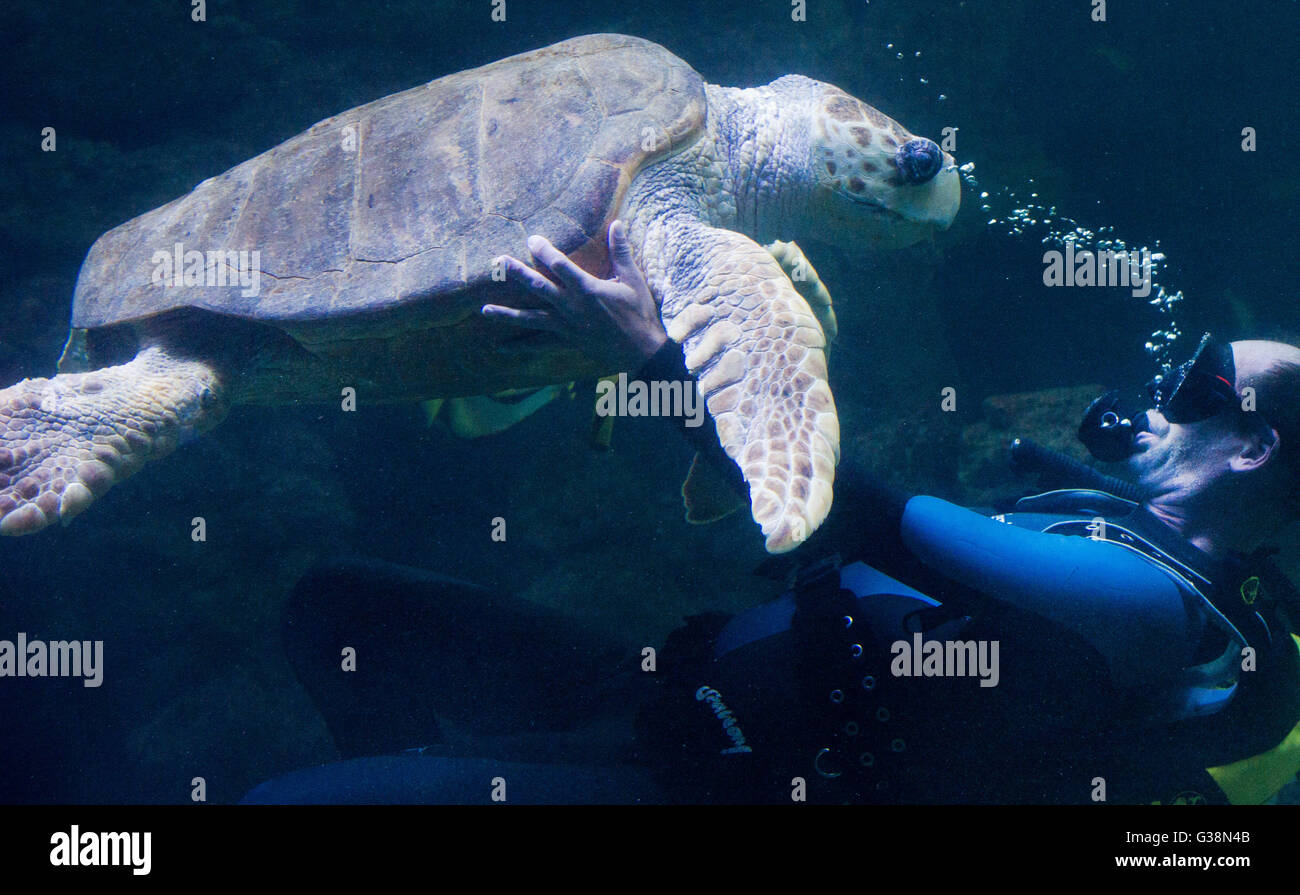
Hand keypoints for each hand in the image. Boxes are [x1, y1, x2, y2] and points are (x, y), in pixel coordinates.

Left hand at [482, 220, 667, 371]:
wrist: (641, 350)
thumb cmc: (639, 312)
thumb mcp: (633, 280)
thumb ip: (621, 252)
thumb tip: (617, 223)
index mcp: (588, 289)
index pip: (560, 265)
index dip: (544, 251)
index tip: (531, 239)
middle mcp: (572, 307)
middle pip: (538, 287)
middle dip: (517, 274)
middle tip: (498, 262)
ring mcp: (566, 325)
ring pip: (531, 318)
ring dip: (507, 314)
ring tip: (484, 310)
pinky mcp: (566, 340)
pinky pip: (539, 344)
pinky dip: (520, 346)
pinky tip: (501, 348)